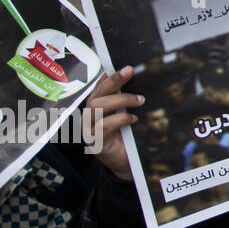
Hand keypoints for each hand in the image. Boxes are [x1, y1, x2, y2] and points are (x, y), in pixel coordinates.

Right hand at [84, 66, 144, 181]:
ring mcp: (88, 130)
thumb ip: (126, 100)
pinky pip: (103, 126)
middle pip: (96, 95)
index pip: (98, 87)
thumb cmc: (126, 135)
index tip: (123, 65)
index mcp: (95, 107)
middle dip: (113, 81)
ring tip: (140, 100)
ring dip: (120, 100)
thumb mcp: (126, 114)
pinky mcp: (95, 142)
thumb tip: (139, 78)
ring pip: (97, 107)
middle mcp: (88, 117)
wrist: (126, 162)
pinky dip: (120, 119)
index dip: (108, 75)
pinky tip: (133, 119)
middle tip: (130, 71)